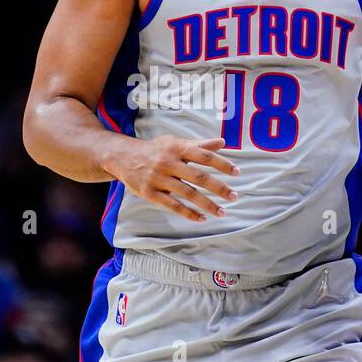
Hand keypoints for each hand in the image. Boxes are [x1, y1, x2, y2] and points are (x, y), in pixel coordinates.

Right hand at [104, 135, 238, 221]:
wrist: (123, 157)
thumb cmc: (155, 150)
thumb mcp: (175, 143)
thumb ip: (199, 144)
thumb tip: (222, 142)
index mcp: (178, 148)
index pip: (205, 156)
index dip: (222, 164)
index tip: (237, 173)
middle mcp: (169, 162)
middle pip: (199, 177)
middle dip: (219, 188)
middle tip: (234, 196)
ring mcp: (159, 179)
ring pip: (187, 193)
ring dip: (207, 204)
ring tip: (222, 212)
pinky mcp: (150, 193)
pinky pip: (172, 205)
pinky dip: (188, 213)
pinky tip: (201, 218)